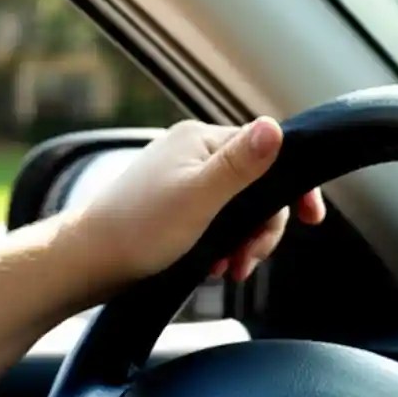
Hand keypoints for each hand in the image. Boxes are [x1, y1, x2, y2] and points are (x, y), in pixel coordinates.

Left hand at [75, 117, 325, 284]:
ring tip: (228, 268)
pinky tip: (211, 266)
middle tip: (247, 259)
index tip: (312, 217)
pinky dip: (222, 245)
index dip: (292, 187)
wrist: (85, 262)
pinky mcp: (173, 206)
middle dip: (261, 228)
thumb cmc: (137, 231)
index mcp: (200, 141)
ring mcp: (181, 179)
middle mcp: (192, 153)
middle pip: (256, 185)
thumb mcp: (199, 198)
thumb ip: (240, 165)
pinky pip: (216, 221)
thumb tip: (275, 127)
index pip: (268, 151)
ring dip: (242, 241)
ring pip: (238, 208)